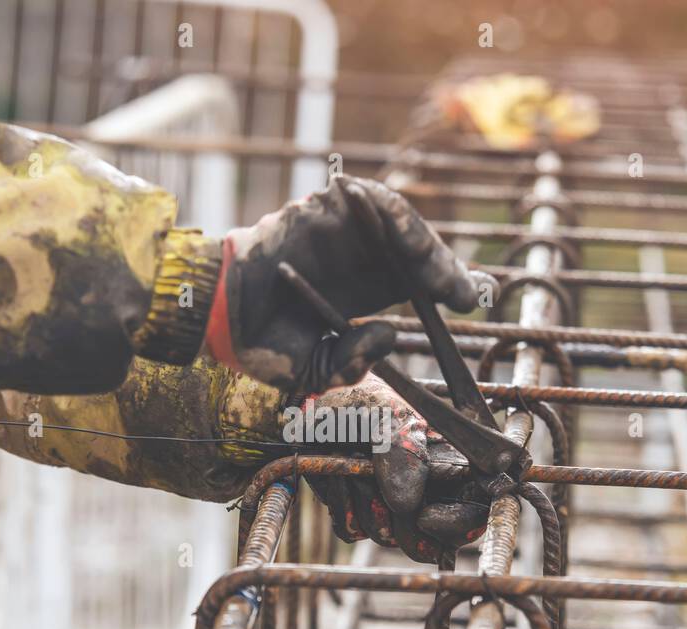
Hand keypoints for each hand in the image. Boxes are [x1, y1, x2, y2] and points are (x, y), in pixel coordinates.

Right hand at [207, 175, 483, 393]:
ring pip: (400, 226)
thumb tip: (390, 335)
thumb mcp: (314, 371)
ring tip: (441, 274)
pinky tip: (405, 232)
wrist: (215, 314)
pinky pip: (368, 200)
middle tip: (464, 293)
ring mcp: (346, 231)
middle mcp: (362, 257)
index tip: (472, 302)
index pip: (418, 284)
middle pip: (418, 254)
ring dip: (425, 246)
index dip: (447, 286)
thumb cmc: (261, 343)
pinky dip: (390, 210)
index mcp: (365, 290)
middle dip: (446, 270)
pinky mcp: (326, 208)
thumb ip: (351, 362)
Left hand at [292, 376, 489, 562]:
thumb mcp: (390, 416)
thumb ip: (406, 456)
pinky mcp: (356, 512)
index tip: (425, 516)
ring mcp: (389, 507)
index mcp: (450, 469)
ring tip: (353, 460)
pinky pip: (353, 531)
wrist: (314, 398)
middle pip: (428, 543)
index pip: (474, 514)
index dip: (458, 524)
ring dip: (363, 499)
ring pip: (386, 537)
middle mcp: (424, 494)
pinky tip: (338, 474)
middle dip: (401, 519)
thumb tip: (408, 506)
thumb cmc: (362, 398)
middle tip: (379, 485)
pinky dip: (341, 503)